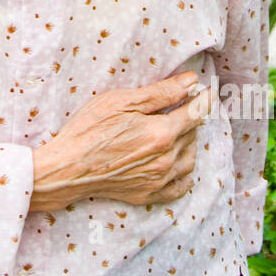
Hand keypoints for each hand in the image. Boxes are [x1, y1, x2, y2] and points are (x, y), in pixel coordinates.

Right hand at [30, 71, 209, 211]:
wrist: (67, 168)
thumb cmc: (89, 129)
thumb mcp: (122, 101)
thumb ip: (161, 92)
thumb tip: (191, 81)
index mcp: (162, 134)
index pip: (195, 113)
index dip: (203, 99)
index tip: (207, 90)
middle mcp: (166, 159)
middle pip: (192, 135)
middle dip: (191, 118)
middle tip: (185, 106)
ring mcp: (158, 180)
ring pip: (189, 159)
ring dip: (189, 143)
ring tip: (179, 131)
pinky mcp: (148, 194)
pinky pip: (180, 186)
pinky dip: (185, 173)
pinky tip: (178, 163)